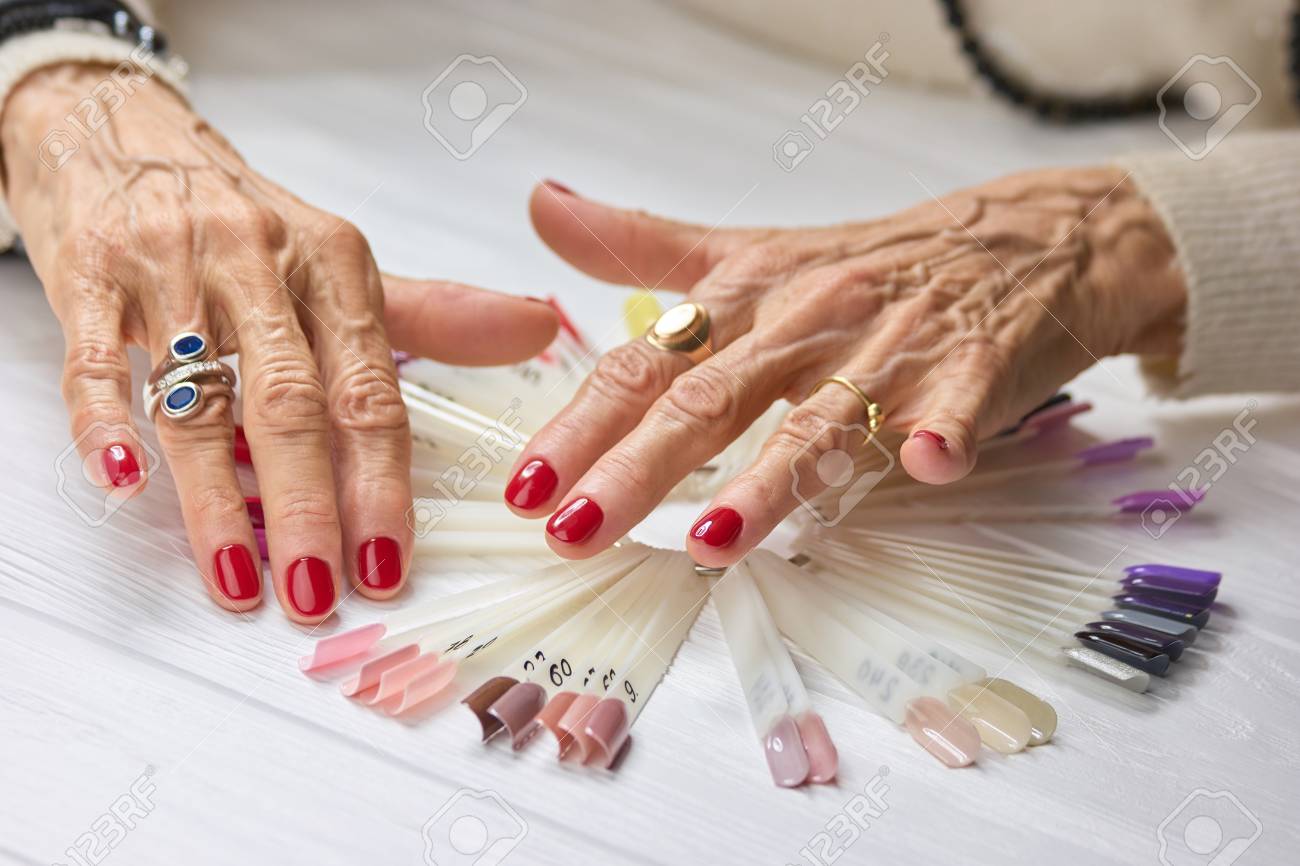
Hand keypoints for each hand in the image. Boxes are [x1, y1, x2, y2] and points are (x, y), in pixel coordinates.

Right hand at [3, 63, 556, 621]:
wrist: (120, 129)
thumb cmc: (243, 214)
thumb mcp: (339, 260)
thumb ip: (435, 312)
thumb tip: (538, 326)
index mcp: (334, 264)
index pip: (370, 391)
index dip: (382, 484)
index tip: (388, 561)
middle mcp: (258, 261)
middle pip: (291, 403)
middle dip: (309, 507)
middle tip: (319, 591)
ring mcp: (171, 267)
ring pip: (198, 397)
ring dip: (216, 499)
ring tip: (239, 577)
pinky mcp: (89, 273)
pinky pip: (95, 360)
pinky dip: (106, 425)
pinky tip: (125, 485)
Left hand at [505, 171, 1184, 564]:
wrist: (1018, 239)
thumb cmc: (869, 262)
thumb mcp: (751, 248)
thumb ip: (643, 243)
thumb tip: (541, 205)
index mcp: (746, 296)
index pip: (646, 365)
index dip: (582, 423)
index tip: (528, 485)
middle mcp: (804, 321)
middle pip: (710, 398)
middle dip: (637, 469)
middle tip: (575, 533)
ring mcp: (888, 347)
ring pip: (818, 418)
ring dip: (766, 479)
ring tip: (711, 541)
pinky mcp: (971, 369)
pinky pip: (954, 405)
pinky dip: (939, 434)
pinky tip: (924, 465)